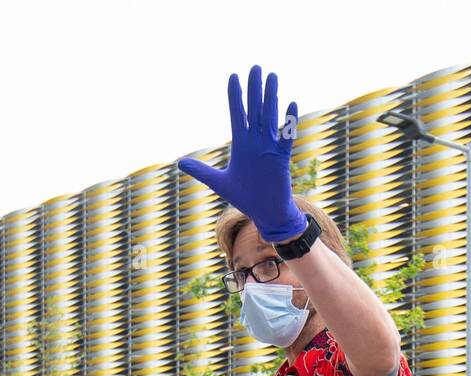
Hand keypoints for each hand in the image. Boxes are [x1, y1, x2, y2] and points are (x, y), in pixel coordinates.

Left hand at [177, 65, 307, 243]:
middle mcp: (255, 142)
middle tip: (255, 67)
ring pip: (270, 117)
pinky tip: (290, 104)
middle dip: (254, 89)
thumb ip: (201, 170)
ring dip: (271, 97)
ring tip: (272, 77)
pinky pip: (286, 136)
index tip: (233, 76)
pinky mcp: (282, 158)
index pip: (237, 114)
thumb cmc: (244, 198)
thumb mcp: (218, 183)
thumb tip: (180, 163)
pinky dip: (289, 121)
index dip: (235, 96)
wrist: (265, 213)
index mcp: (241, 145)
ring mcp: (269, 148)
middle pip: (254, 110)